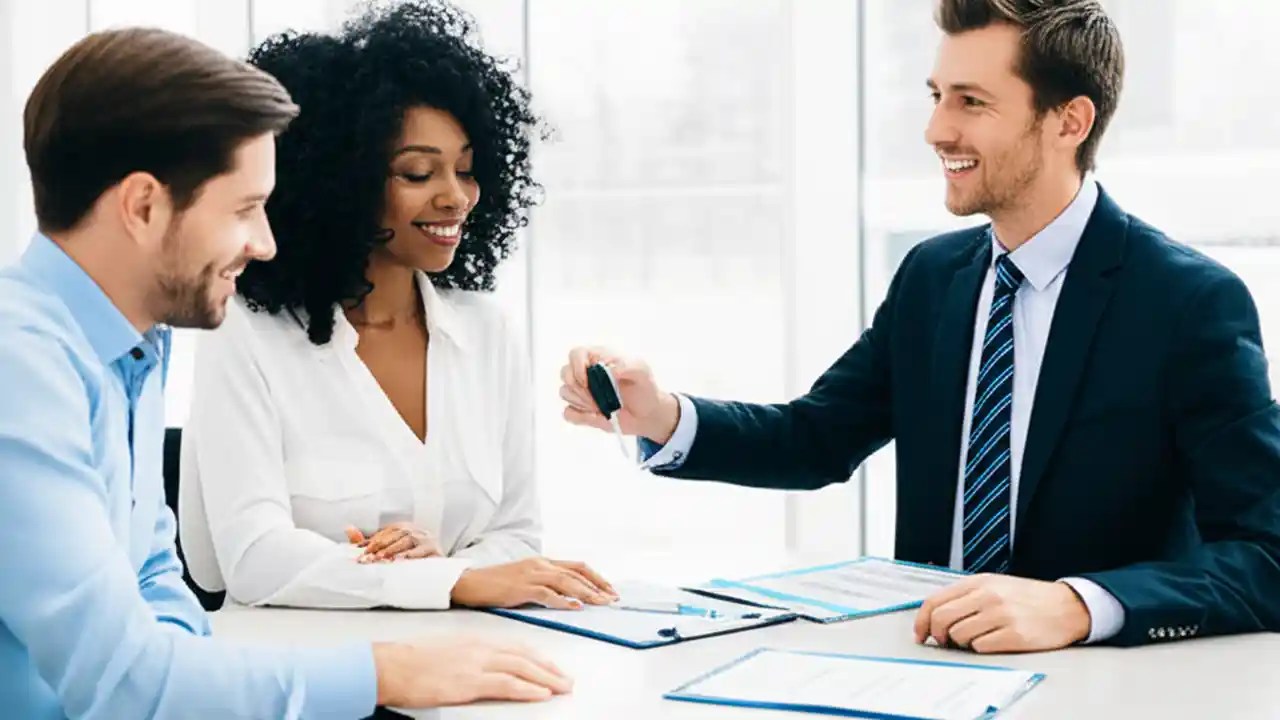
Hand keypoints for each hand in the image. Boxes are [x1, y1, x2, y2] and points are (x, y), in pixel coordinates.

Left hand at [346, 523, 442, 562]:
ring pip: (407, 540)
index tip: (360, 553)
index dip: (372, 542)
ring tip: (381, 558)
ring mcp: (425, 540)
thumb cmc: (411, 559)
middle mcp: (414, 531)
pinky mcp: (434, 550)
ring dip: (393, 549)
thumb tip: (348, 528)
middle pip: (395, 534)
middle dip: (380, 546)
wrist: (438, 574)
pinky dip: (411, 555)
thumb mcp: (388, 549)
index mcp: (402, 529)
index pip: (384, 533)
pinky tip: (401, 561)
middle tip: (368, 558)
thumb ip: (369, 541)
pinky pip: (421, 551)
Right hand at [374, 636, 571, 706]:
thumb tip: (485, 669)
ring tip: (563, 687)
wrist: (391, 665)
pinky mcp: (468, 682)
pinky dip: (527, 689)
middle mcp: (480, 648)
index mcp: (475, 640)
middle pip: (525, 656)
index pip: (516, 646)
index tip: (552, 665)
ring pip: (522, 669)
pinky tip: (541, 694)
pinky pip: (506, 684)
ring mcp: (475, 664)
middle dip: (549, 668)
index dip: (538, 656)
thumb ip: (470, 657)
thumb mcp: (447, 651)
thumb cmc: (412, 661)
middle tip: (566, 679)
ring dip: (546, 678)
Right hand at [451, 557, 618, 609]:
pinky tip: (575, 607)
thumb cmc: (497, 584)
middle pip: (577, 573)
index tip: (610, 590)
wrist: (471, 582)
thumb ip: (546, 583)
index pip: (578, 566)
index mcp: (543, 561)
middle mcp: (540, 564)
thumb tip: (569, 596)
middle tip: (612, 599)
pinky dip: (563, 600)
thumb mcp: (526, 578)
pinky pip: (547, 593)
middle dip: (598, 586)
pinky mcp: (521, 587)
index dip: (597, 577)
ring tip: (601, 603)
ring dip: (586, 593)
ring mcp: (531, 574)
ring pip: (566, 581)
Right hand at [559, 346, 680, 443]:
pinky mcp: (581, 411)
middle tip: (598, 398)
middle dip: (579, 388)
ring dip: (582, 402)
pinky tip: (597, 417)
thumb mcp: (642, 372)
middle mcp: (586, 373)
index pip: (576, 354)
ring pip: (565, 392)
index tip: (588, 380)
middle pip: (565, 373)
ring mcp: (582, 393)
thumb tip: (610, 368)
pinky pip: (568, 413)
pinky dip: (580, 416)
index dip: (577, 366)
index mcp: (598, 358)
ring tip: (603, 407)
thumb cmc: (645, 389)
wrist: (647, 415)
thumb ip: (627, 365)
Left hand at [913, 574, 1091, 652]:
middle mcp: (988, 596)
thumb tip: (934, 618)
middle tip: (944, 640)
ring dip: (963, 642)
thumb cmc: (1026, 598)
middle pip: (942, 620)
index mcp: (979, 582)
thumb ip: (965, 597)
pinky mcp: (1015, 636)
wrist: (1066, 606)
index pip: (935, 601)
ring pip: (960, 636)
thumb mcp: (994, 585)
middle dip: (938, 634)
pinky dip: (982, 648)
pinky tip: (994, 641)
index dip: (922, 621)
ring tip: (979, 636)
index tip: (920, 634)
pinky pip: (981, 648)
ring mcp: (1002, 616)